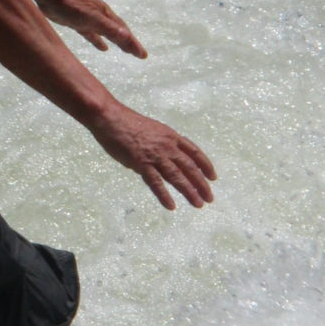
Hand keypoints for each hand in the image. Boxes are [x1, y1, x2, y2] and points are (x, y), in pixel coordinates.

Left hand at [29, 0, 146, 57]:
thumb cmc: (69, 4)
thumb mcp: (90, 18)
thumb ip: (107, 27)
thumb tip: (127, 36)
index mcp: (105, 14)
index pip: (123, 32)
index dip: (133, 44)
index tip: (143, 55)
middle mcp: (100, 15)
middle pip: (118, 31)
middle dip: (128, 42)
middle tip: (139, 54)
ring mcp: (88, 18)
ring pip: (106, 32)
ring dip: (116, 41)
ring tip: (125, 50)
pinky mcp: (77, 21)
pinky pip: (92, 34)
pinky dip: (98, 41)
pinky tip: (103, 48)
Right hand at [90, 103, 216, 211]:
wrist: (111, 118)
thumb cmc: (127, 123)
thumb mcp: (153, 129)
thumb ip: (162, 143)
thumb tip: (166, 156)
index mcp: (171, 136)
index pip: (194, 152)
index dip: (205, 165)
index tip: (212, 177)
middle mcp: (167, 146)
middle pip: (190, 167)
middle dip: (201, 184)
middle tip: (209, 198)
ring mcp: (155, 155)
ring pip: (177, 177)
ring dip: (189, 191)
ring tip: (198, 204)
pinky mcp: (141, 164)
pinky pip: (156, 183)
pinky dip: (164, 195)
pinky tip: (171, 206)